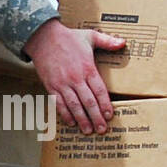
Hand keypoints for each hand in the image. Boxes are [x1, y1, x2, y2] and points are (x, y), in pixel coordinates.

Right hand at [24, 20, 123, 134]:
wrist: (43, 37)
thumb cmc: (68, 37)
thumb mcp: (90, 36)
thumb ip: (107, 41)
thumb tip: (123, 42)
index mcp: (88, 68)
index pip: (99, 90)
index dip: (105, 105)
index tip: (109, 115)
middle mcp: (76, 78)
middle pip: (89, 102)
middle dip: (96, 117)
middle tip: (102, 129)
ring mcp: (62, 83)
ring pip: (74, 105)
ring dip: (82, 119)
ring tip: (88, 130)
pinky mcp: (51, 86)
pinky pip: (59, 103)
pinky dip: (65, 114)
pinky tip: (71, 122)